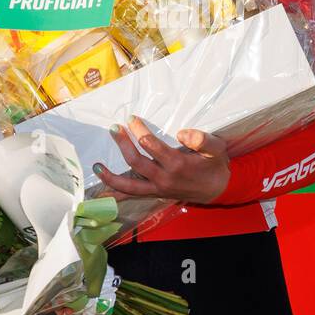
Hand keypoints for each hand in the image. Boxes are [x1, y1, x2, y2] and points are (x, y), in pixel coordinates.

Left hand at [93, 116, 230, 204]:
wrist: (218, 190)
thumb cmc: (215, 166)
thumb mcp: (216, 149)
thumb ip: (201, 139)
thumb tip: (181, 133)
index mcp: (177, 164)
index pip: (151, 145)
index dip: (139, 131)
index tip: (132, 119)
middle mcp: (164, 178)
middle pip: (135, 162)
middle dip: (123, 144)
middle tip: (114, 129)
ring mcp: (157, 189)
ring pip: (129, 185)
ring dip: (111, 176)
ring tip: (96, 166)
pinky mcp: (155, 194)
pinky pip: (133, 196)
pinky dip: (117, 194)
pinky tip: (103, 191)